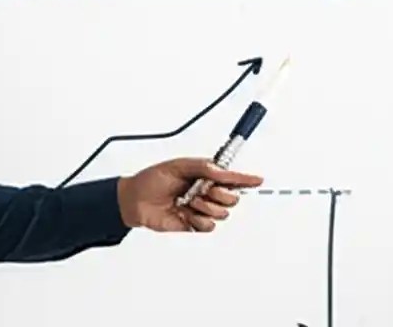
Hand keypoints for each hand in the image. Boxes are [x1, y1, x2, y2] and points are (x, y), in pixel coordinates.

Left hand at [115, 157, 262, 232]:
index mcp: (203, 176)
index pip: (230, 178)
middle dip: (220, 193)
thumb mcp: (176, 166)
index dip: (244, 179)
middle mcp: (206, 193)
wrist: (135, 200)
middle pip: (232, 197)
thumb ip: (201, 167)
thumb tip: (221, 170)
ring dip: (205, 206)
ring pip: (222, 212)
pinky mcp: (195, 225)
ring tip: (187, 201)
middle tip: (201, 189)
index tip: (257, 179)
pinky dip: (198, 219)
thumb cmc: (152, 180)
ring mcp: (201, 209)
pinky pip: (209, 225)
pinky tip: (184, 214)